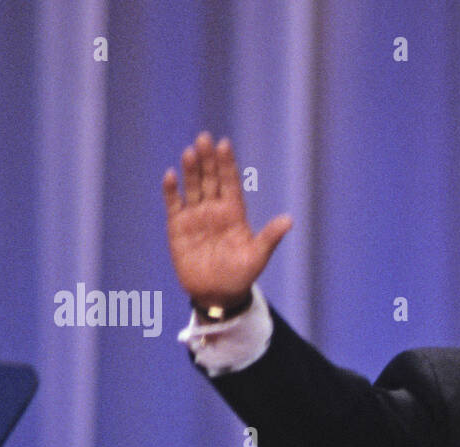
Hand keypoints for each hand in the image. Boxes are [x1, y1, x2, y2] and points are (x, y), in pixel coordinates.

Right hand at [162, 131, 291, 308]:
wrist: (217, 295)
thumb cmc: (241, 275)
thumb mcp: (257, 257)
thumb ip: (269, 237)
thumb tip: (289, 220)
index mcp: (234, 213)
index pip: (230, 183)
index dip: (227, 164)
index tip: (225, 144)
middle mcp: (214, 210)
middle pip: (210, 179)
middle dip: (208, 159)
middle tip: (204, 138)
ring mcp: (195, 216)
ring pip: (193, 187)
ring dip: (191, 170)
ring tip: (190, 152)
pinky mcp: (177, 226)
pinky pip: (174, 204)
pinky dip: (171, 191)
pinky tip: (171, 175)